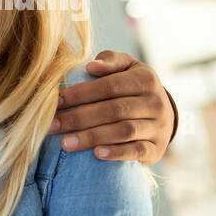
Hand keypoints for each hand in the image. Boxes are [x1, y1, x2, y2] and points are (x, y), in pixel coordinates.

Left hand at [48, 50, 174, 162]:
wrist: (163, 116)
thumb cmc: (133, 89)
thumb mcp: (126, 68)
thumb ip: (110, 61)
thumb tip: (91, 65)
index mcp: (145, 79)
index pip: (109, 86)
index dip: (80, 94)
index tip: (54, 102)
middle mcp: (155, 102)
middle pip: (113, 110)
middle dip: (79, 118)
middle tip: (52, 126)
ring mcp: (158, 126)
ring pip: (124, 131)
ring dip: (92, 137)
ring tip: (65, 143)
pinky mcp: (157, 147)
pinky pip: (137, 150)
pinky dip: (117, 152)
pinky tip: (96, 154)